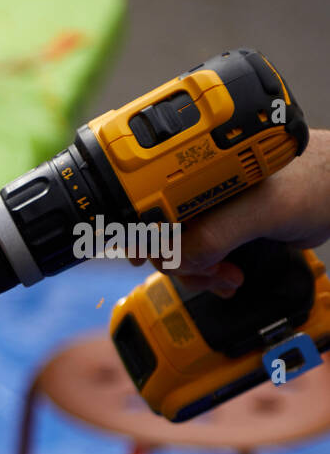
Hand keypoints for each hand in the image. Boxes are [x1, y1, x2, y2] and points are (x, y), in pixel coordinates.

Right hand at [133, 128, 329, 295]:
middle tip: (212, 274)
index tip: (143, 262)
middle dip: (181, 265)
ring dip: (199, 274)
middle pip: (160, 237)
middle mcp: (197, 192)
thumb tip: (177, 261)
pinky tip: (228, 278)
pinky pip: (203, 257)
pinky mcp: (228, 230)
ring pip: (180, 252)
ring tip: (229, 278)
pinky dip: (210, 274)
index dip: (141, 238)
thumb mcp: (259, 211)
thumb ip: (213, 235)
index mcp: (195, 174)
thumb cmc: (315, 182)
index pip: (147, 211)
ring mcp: (212, 212)